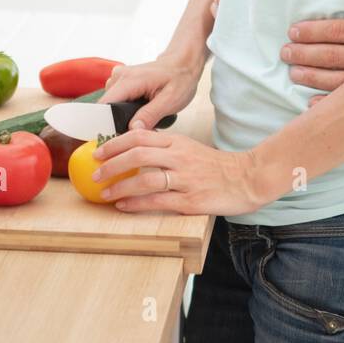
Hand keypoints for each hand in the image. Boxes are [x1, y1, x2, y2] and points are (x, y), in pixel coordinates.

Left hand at [90, 129, 263, 215]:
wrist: (248, 178)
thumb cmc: (218, 166)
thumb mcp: (190, 148)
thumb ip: (166, 148)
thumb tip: (135, 149)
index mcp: (178, 142)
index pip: (140, 136)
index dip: (114, 143)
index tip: (97, 151)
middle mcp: (180, 157)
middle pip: (137, 154)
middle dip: (111, 164)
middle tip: (95, 173)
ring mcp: (186, 179)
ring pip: (145, 179)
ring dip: (120, 187)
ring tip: (104, 193)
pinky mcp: (191, 200)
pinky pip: (158, 201)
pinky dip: (136, 204)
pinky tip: (123, 206)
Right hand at [98, 52, 201, 128]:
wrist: (183, 63)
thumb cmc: (180, 79)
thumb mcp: (171, 100)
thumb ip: (150, 115)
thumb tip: (133, 130)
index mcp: (130, 80)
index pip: (104, 106)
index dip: (106, 125)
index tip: (115, 138)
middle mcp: (119, 76)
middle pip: (105, 108)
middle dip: (117, 122)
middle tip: (137, 130)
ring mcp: (118, 77)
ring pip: (109, 106)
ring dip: (121, 116)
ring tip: (142, 117)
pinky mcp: (120, 81)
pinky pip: (114, 100)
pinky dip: (124, 109)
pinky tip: (139, 110)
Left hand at [280, 0, 343, 103]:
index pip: (338, 31)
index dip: (313, 31)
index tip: (294, 32)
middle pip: (332, 56)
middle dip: (305, 54)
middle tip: (285, 52)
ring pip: (338, 80)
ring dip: (312, 76)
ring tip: (293, 72)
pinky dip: (331, 103)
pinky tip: (313, 102)